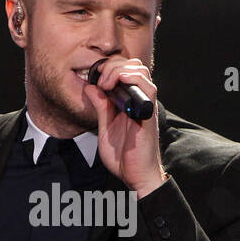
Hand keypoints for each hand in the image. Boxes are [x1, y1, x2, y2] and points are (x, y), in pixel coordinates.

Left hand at [83, 57, 166, 197]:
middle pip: (132, 65)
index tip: (95, 79)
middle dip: (112, 65)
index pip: (124, 70)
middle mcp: (139, 100)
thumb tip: (91, 87)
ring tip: (106, 84)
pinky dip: (131, 78)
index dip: (109, 67)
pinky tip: (116, 86)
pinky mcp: (149, 112)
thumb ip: (100, 107)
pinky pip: (148, 86)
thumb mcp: (105, 127)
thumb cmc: (124, 157)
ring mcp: (145, 105)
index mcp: (129, 102)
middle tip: (100, 81)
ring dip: (119, 70)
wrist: (136, 175)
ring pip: (140, 70)